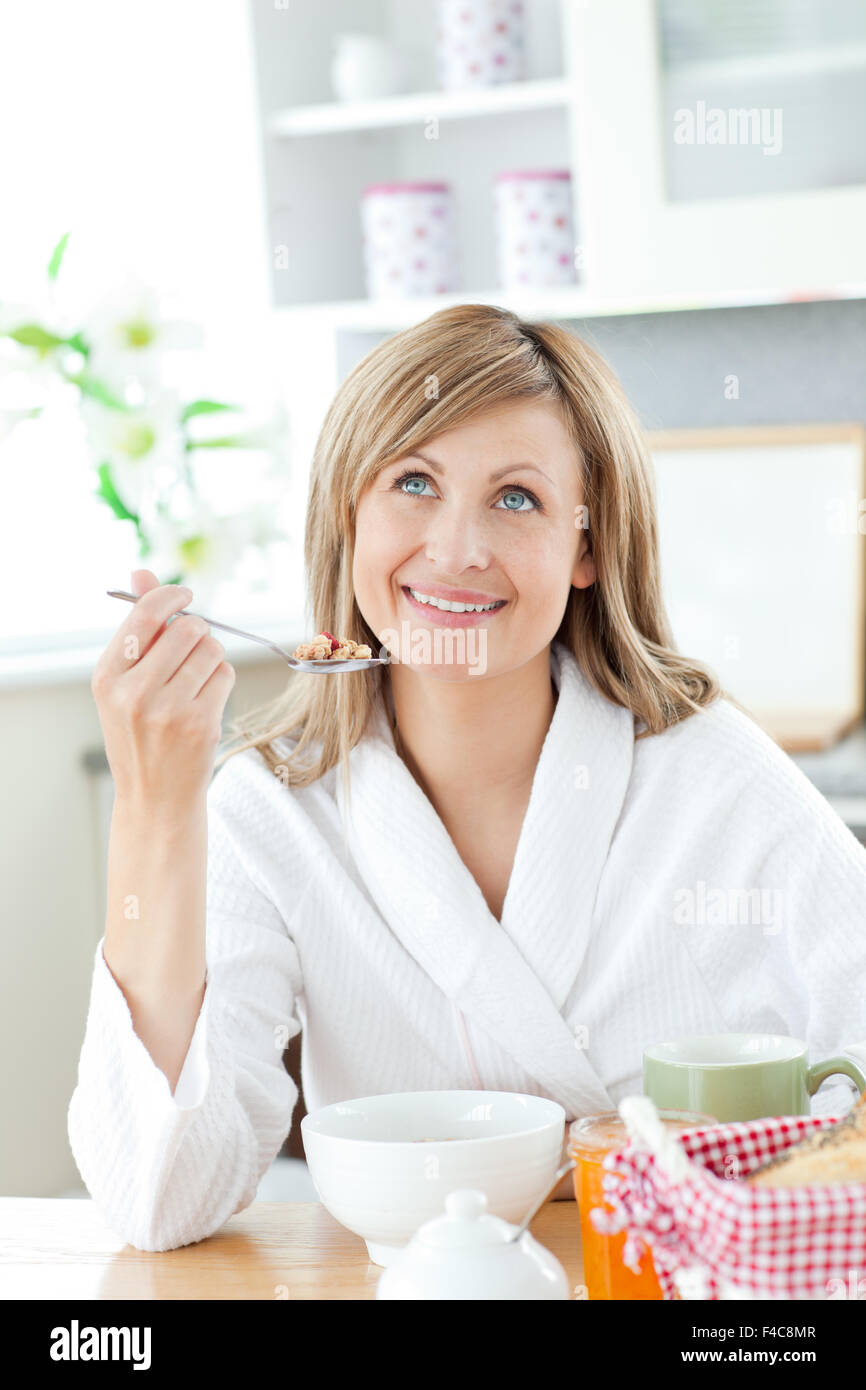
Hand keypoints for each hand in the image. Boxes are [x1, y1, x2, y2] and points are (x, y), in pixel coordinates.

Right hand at [91, 569, 235, 813]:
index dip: (171, 595)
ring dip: (211, 658)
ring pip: (211, 650)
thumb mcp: (123, 684)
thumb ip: (137, 628)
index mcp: (106, 676)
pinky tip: (205, 704)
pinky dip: (221, 682)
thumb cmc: (139, 734)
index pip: (146, 613)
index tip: (185, 595)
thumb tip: (142, 573)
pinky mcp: (200, 724)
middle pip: (187, 628)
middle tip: (192, 651)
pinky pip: (225, 675)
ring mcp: (167, 710)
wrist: (155, 799)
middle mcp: (133, 692)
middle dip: (198, 632)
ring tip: (195, 684)